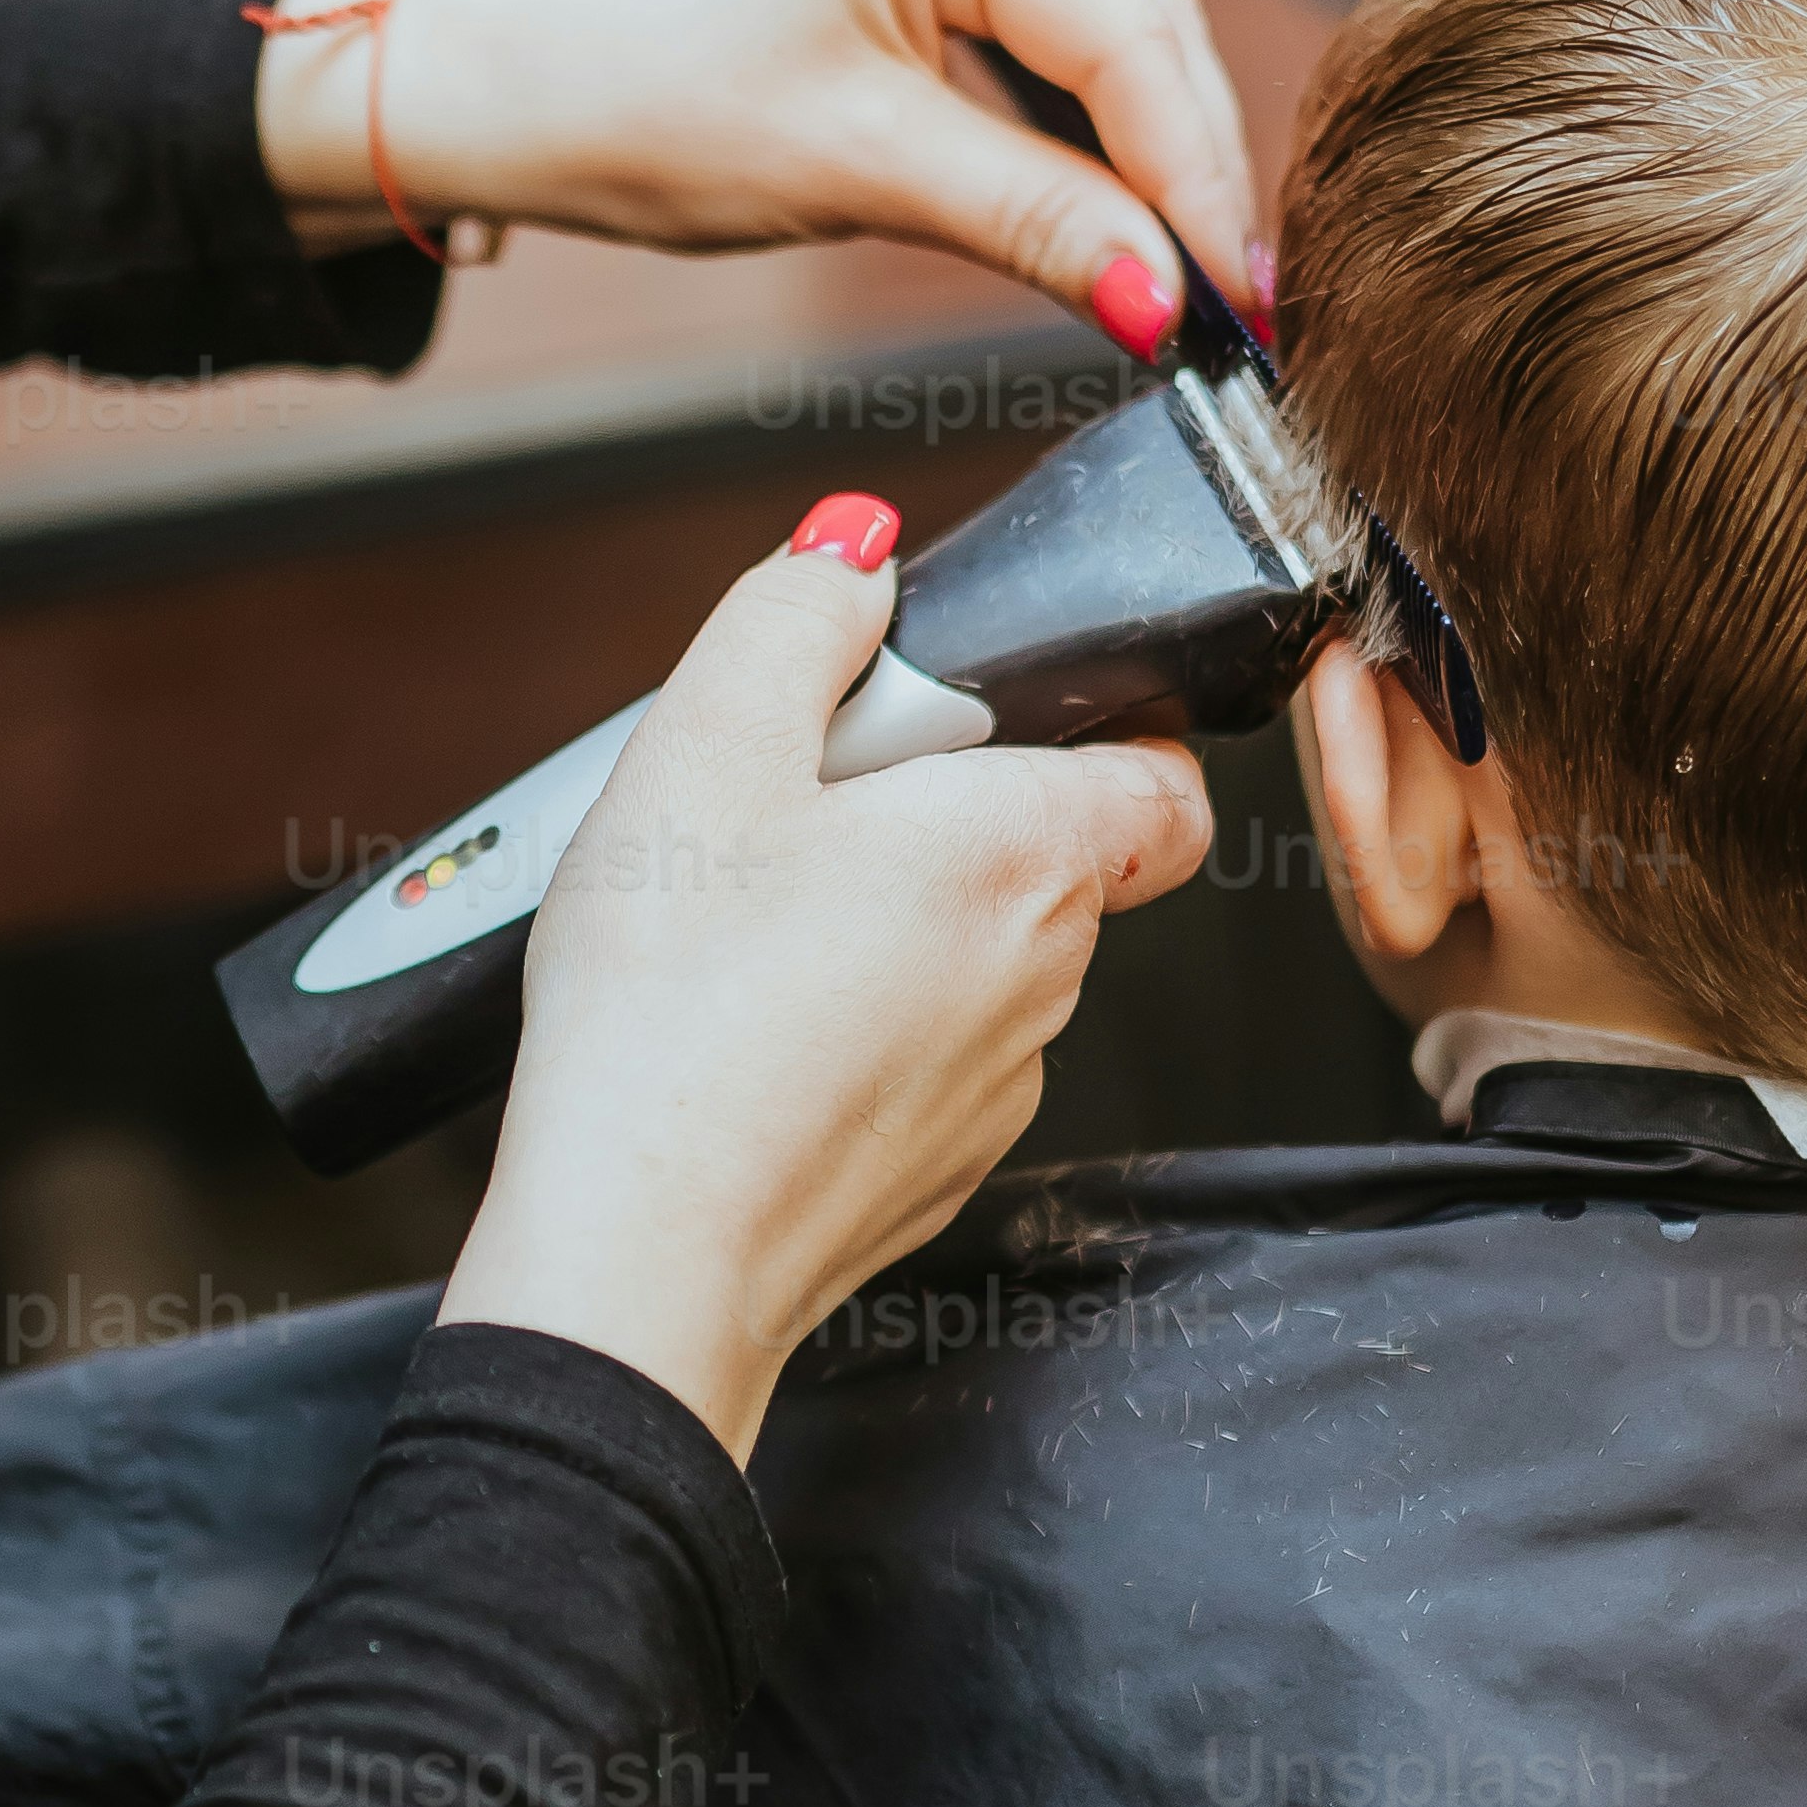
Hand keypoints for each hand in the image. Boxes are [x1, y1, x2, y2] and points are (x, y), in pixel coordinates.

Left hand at [251, 0, 1258, 338]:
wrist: (503, 86)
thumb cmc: (637, 102)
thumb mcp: (853, 171)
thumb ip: (1030, 221)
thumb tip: (1168, 298)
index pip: (1124, 28)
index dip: (1191, 169)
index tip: (1235, 295)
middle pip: (1134, 18)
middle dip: (1184, 160)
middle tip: (1236, 303)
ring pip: (1100, 28)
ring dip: (1143, 148)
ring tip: (1188, 273)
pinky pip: (1040, 34)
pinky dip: (1080, 127)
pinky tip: (1110, 212)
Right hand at [438, 514, 1211, 1458]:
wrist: (639, 1252)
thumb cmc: (675, 1008)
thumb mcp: (702, 748)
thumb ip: (793, 619)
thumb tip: (855, 554)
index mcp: (1027, 853)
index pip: (1166, 778)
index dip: (1100, 728)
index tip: (978, 721)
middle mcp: (1046, 979)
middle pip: (1051, 860)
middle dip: (943, 817)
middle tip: (798, 814)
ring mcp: (995, 1093)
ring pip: (978, 967)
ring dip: (890, 928)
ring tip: (741, 932)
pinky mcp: (926, 1176)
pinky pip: (917, 1067)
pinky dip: (848, 1036)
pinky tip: (735, 1035)